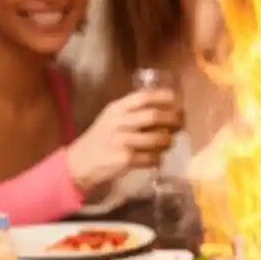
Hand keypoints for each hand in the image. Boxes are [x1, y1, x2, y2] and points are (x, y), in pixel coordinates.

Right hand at [66, 89, 181, 190]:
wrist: (80, 162)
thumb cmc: (101, 138)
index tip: (177, 101)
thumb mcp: (112, 118)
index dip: (164, 97)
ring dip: (168, 141)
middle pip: (154, 116)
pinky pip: (153, 157)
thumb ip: (133, 111)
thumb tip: (166, 108)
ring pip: (157, 138)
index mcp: (116, 108)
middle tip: (180, 124)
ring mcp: (123, 141)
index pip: (144, 97)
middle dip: (172, 120)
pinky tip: (158, 157)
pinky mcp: (126, 159)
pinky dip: (159, 158)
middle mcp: (119, 122)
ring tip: (169, 142)